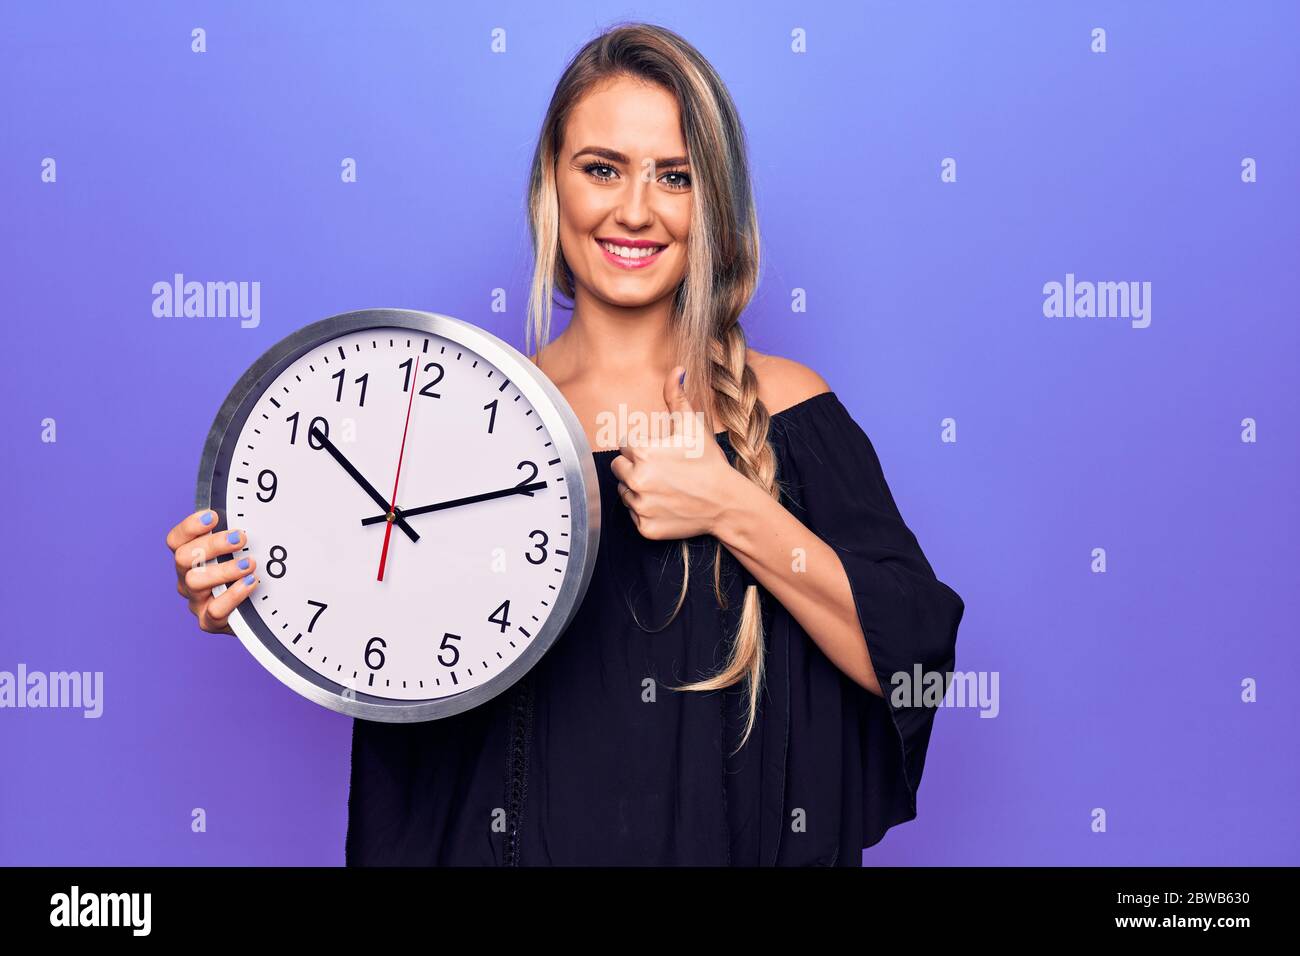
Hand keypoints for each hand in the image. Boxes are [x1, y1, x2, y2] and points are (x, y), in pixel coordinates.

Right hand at [166, 509, 258, 635]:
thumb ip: (234, 536)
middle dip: (212, 544)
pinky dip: (233, 594)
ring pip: (195, 582)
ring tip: (249, 563)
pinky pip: (215, 610)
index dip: (191, 526)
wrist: (257, 611)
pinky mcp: (209, 621)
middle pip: (184, 557)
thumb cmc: (244, 574)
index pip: (176, 540)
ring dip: (224, 569)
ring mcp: (196, 601)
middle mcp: (187, 578)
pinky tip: (250, 583)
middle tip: (240, 538)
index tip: (213, 517)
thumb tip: (252, 514)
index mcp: (190, 559)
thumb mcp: (239, 552)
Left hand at [609, 365, 737, 540]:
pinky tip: (667, 505)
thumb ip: (676, 397)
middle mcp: (636, 480)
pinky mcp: (645, 528)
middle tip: (661, 472)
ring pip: (624, 493)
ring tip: (665, 488)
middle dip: (634, 468)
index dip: (641, 449)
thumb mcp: (693, 425)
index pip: (623, 447)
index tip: (661, 455)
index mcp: (641, 452)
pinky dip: (647, 512)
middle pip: (618, 469)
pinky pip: (635, 516)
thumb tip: (677, 370)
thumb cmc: (708, 461)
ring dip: (638, 489)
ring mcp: (640, 506)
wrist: (726, 501)